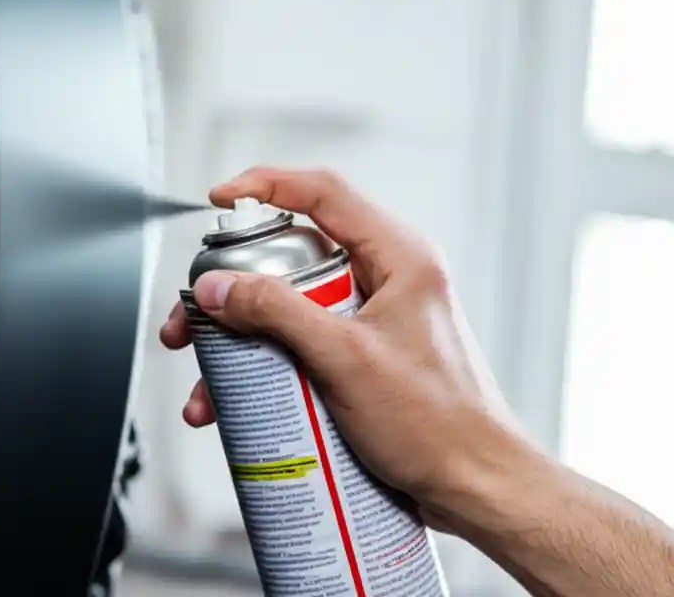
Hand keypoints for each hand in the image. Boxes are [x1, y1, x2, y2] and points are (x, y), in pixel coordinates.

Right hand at [159, 166, 531, 524]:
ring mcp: (374, 320)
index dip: (263, 187)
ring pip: (290, 309)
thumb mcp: (345, 359)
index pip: (322, 193)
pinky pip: (302, 346)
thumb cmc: (440, 424)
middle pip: (293, 259)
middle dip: (234, 290)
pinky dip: (265, 368)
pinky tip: (236, 402)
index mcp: (399, 257)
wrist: (476, 486)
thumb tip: (221, 286)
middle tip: (197, 315)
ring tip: (207, 377)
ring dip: (242, 340)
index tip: (220, 200)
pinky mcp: (363, 358)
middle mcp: (387, 280)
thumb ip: (277, 313)